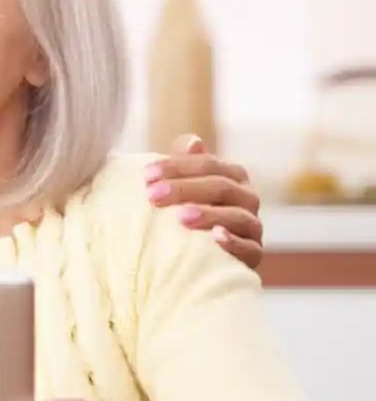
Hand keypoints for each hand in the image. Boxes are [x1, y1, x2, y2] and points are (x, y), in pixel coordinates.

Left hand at [144, 134, 263, 268]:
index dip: (177, 166)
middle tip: (153, 196)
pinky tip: (215, 238)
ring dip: (209, 214)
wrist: (204, 258)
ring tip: (181, 217)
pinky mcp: (254, 254)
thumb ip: (186, 163)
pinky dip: (234, 242)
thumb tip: (192, 141)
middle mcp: (247, 197)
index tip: (146, 174)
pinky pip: (250, 248)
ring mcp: (252, 226)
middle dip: (185, 189)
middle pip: (221, 187)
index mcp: (232, 176)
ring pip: (237, 216)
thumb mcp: (184, 188)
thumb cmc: (189, 214)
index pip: (208, 164)